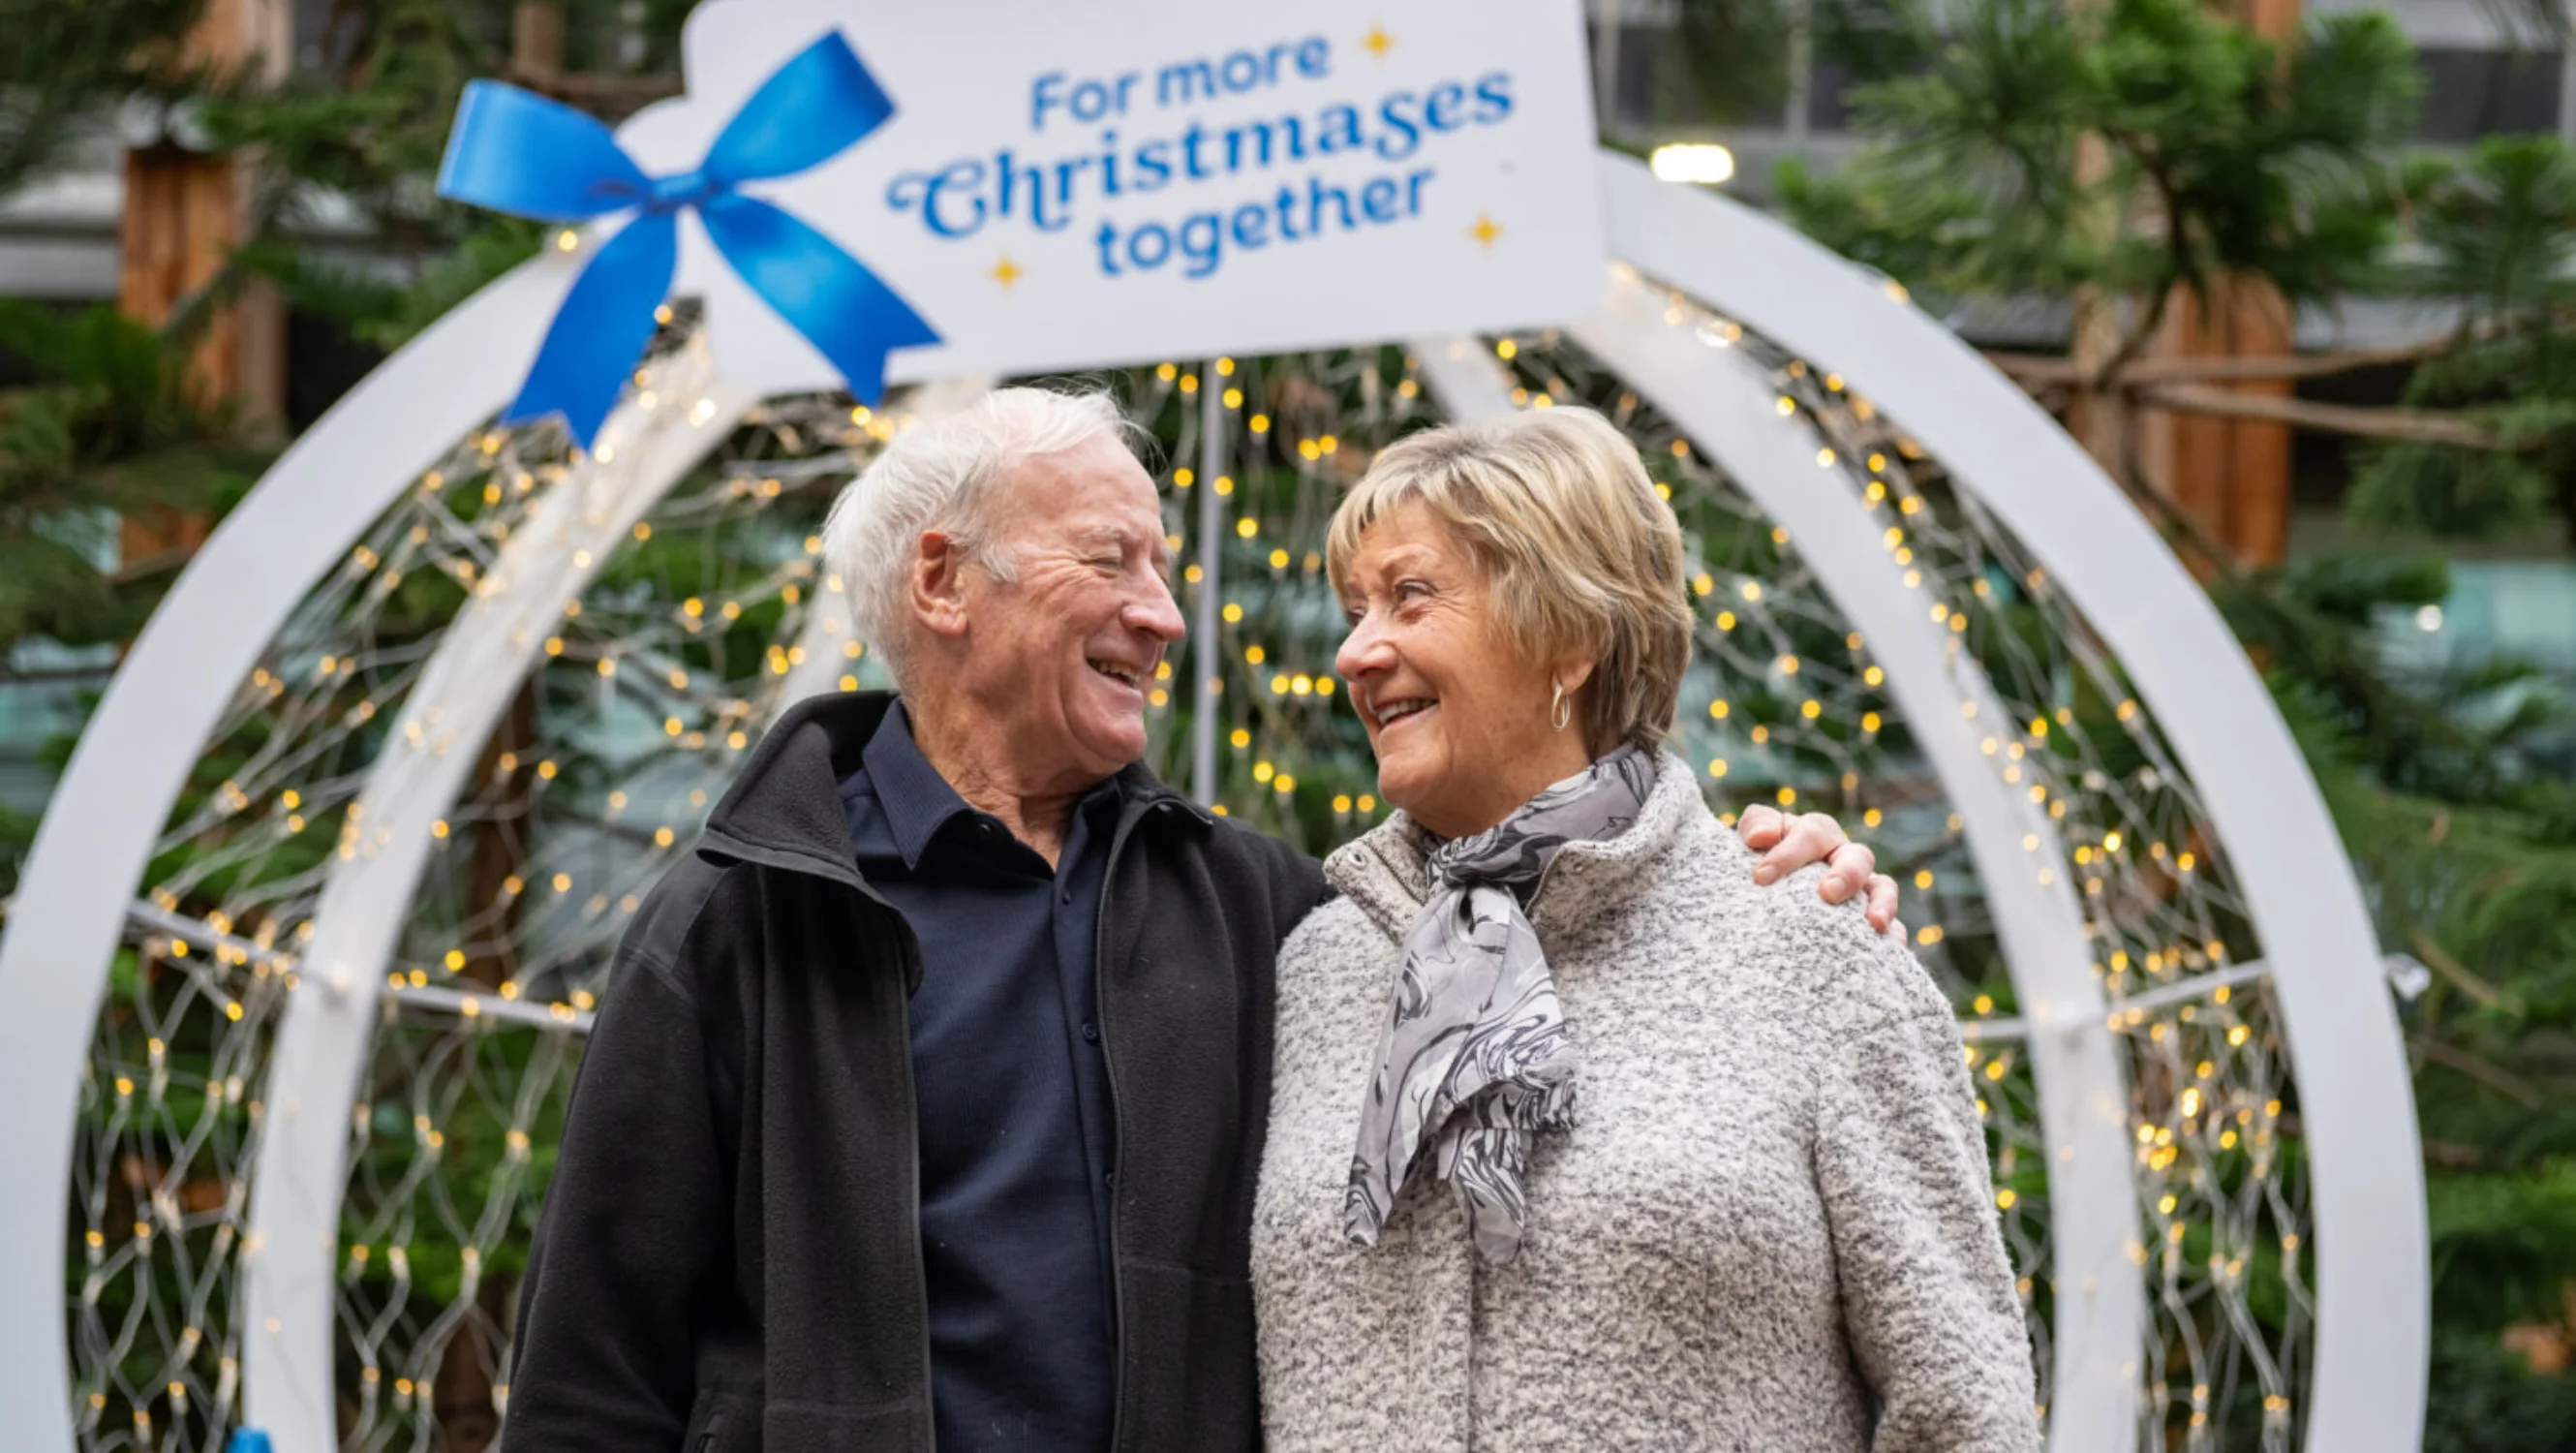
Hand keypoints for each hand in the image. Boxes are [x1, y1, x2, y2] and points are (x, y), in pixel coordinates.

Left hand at [1735, 805, 1903, 937]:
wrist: (1758, 905)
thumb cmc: (1758, 867)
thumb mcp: (1750, 842)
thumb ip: (1755, 826)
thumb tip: (1762, 836)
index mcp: (1815, 836)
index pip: (1812, 834)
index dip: (1788, 853)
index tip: (1760, 877)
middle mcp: (1843, 859)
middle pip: (1858, 857)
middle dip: (1847, 873)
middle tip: (1828, 893)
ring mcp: (1861, 891)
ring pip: (1883, 888)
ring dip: (1883, 902)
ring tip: (1876, 923)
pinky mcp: (1869, 924)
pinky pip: (1893, 929)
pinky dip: (1894, 936)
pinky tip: (1889, 949)